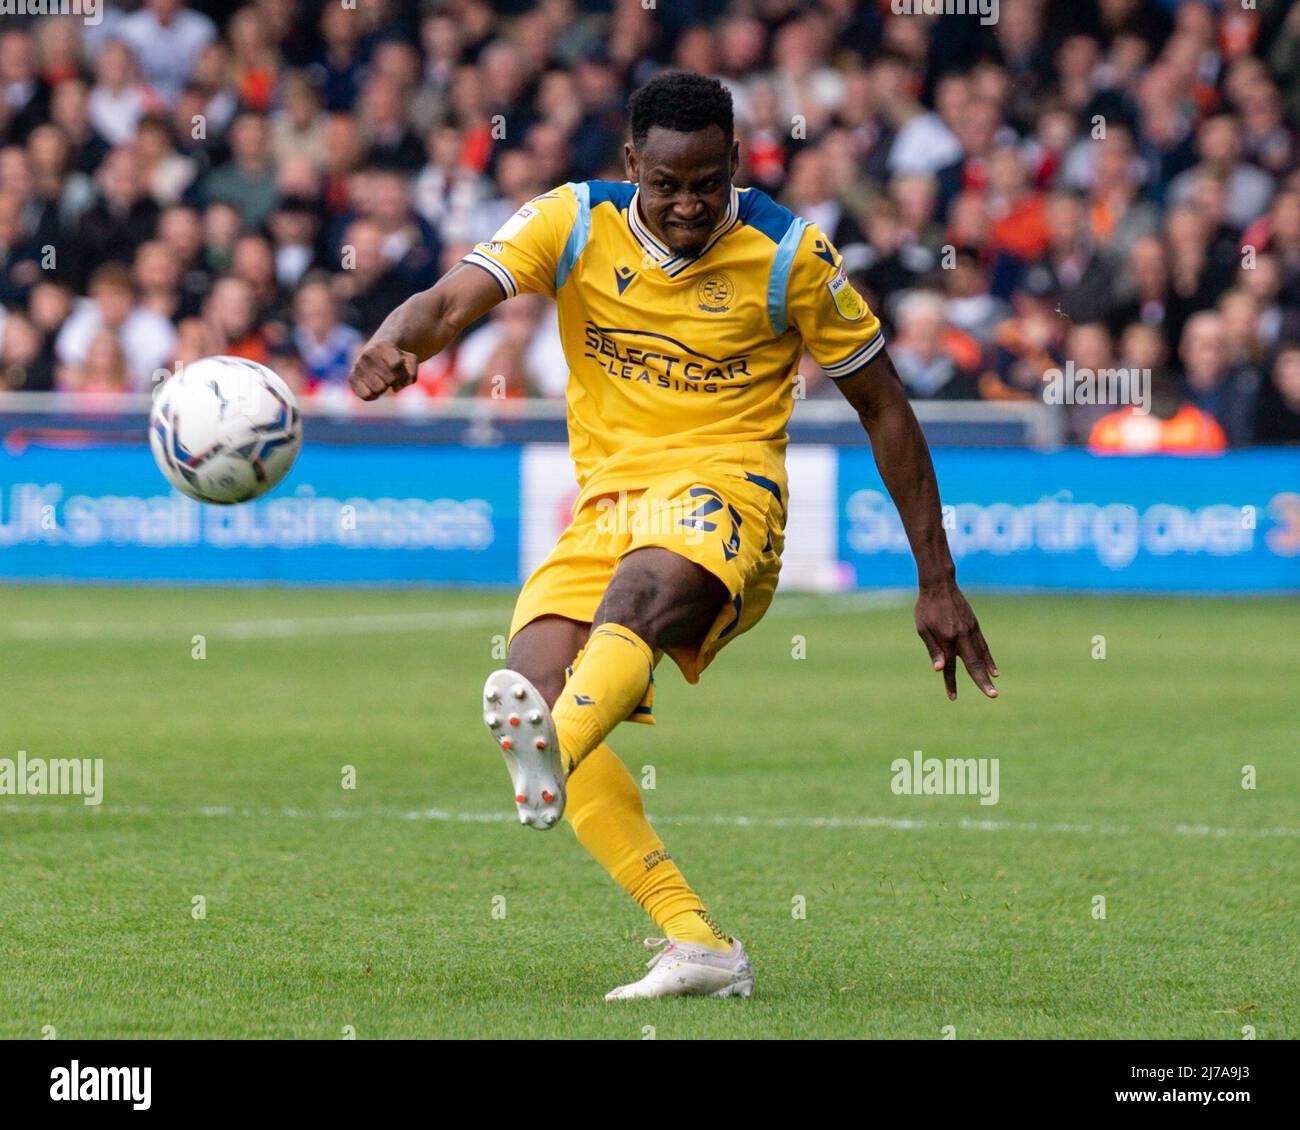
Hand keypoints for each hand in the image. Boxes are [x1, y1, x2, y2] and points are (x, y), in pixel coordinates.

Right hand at [349, 340, 417, 400]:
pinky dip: (373, 395)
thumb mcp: (410, 359)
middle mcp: (368, 354)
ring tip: (382, 380)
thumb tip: (396, 388)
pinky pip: (366, 396)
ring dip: (384, 388)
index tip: (400, 368)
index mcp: (382, 346)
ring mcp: (358, 366)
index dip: (403, 371)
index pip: (396, 364)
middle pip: (390, 379)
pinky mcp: (352, 378)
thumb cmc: (396, 358)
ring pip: (379, 388)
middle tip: (391, 375)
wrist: (375, 353)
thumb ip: (411, 371)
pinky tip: (374, 387)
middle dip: (395, 381)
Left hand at [915, 581, 999, 700]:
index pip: (950, 667)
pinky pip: (984, 646)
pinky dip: (989, 659)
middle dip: (982, 682)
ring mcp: (971, 631)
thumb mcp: (923, 629)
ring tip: (993, 687)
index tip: (952, 698)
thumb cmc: (926, 609)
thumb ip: (933, 650)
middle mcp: (961, 637)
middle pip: (973, 664)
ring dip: (987, 673)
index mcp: (946, 639)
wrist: (939, 585)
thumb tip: (939, 670)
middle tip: (993, 696)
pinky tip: (993, 669)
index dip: (950, 683)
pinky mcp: (975, 625)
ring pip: (982, 656)